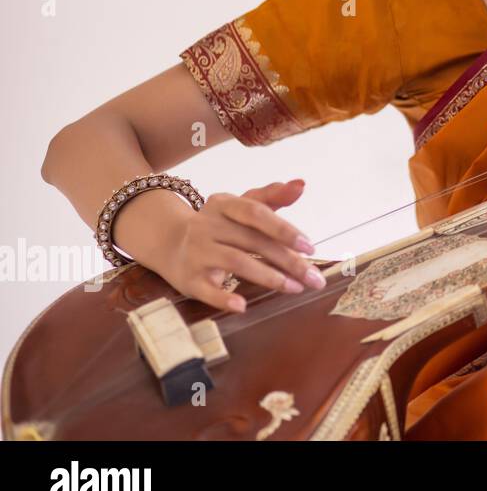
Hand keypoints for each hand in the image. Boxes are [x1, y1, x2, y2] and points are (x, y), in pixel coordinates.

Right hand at [160, 179, 324, 312]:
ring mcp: (196, 251)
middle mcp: (207, 225)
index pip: (256, 213)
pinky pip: (206, 289)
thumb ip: (272, 197)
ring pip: (236, 262)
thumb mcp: (241, 206)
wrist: (168, 242)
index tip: (310, 247)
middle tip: (314, 278)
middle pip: (253, 241)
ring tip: (295, 288)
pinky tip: (243, 305)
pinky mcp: (188, 278)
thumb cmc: (218, 225)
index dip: (284, 229)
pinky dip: (223, 298)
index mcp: (224, 205)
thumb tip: (301, 184)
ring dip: (269, 277)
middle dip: (288, 260)